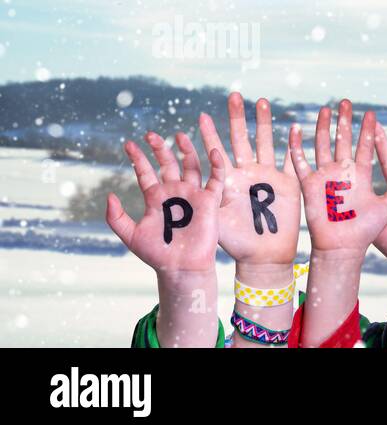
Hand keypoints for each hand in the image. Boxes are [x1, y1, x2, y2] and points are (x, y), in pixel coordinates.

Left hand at [106, 132, 225, 271]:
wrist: (182, 267)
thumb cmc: (157, 254)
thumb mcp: (130, 235)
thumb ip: (116, 217)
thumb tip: (109, 195)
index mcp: (155, 198)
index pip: (145, 172)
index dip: (137, 158)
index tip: (128, 144)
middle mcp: (174, 193)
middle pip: (167, 164)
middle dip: (159, 148)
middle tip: (151, 134)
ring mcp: (192, 195)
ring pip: (191, 166)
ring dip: (186, 150)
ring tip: (179, 135)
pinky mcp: (210, 201)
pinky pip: (216, 180)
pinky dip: (216, 166)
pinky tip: (212, 152)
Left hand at [198, 93, 300, 267]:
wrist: (264, 257)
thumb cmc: (236, 243)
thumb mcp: (217, 216)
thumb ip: (212, 192)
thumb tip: (207, 166)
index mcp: (228, 180)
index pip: (216, 151)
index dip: (209, 134)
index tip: (202, 115)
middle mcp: (248, 174)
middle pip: (242, 138)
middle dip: (238, 117)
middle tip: (234, 95)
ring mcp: (269, 177)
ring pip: (266, 142)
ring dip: (264, 122)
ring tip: (261, 101)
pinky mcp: (289, 185)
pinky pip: (293, 161)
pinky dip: (295, 145)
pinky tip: (295, 127)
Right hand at [287, 100, 386, 257]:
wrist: (343, 250)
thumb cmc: (366, 232)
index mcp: (361, 175)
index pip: (365, 147)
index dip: (368, 130)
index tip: (371, 113)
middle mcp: (342, 172)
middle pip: (342, 141)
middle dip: (344, 122)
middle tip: (345, 102)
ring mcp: (324, 177)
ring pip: (322, 146)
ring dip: (322, 128)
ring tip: (325, 110)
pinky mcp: (309, 185)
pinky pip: (300, 163)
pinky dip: (296, 147)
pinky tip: (295, 129)